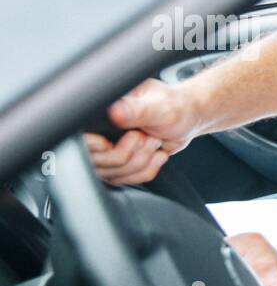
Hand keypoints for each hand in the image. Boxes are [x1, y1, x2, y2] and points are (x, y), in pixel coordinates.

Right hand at [83, 78, 201, 184]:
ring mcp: (108, 149)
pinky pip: (125, 179)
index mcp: (101, 109)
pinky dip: (145, 171)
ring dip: (140, 162)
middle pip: (95, 160)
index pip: (79, 135)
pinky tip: (156, 155)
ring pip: (111, 173)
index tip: (109, 143)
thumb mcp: (158, 106)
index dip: (92, 145)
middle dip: (128, 154)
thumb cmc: (175, 106)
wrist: (188, 118)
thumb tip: (115, 112)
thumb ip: (136, 110)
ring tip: (154, 143)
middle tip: (146, 137)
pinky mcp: (119, 163)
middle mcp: (99, 131)